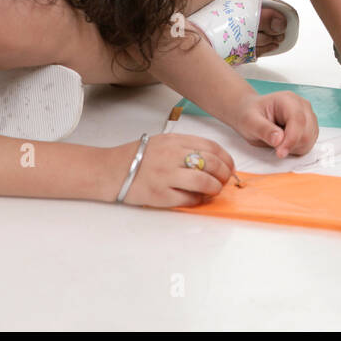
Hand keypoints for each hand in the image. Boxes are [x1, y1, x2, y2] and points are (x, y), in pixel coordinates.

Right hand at [115, 133, 235, 207]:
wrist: (111, 170)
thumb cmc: (138, 157)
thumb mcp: (163, 142)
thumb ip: (185, 147)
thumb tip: (212, 160)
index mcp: (174, 141)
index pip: (211, 147)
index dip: (226, 158)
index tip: (229, 166)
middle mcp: (171, 156)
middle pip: (211, 163)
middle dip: (224, 174)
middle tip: (224, 180)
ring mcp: (166, 175)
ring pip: (203, 181)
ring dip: (214, 188)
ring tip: (213, 190)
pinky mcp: (160, 194)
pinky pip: (187, 199)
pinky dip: (197, 200)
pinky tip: (197, 198)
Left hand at [231, 90, 318, 157]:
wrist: (251, 113)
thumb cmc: (250, 114)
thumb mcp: (250, 121)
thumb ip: (264, 129)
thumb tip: (278, 140)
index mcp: (287, 100)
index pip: (298, 120)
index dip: (291, 139)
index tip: (280, 152)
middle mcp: (302, 106)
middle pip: (307, 132)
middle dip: (291, 145)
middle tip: (274, 148)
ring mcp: (308, 116)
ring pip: (309, 140)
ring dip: (294, 147)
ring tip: (277, 141)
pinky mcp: (309, 128)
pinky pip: (308, 144)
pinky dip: (296, 148)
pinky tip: (284, 142)